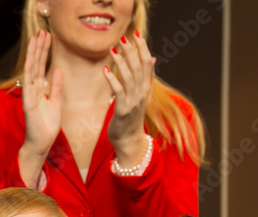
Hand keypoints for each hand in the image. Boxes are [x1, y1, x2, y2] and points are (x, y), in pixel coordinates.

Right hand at [18, 31, 63, 186]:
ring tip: (36, 39)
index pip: (41, 66)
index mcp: (39, 89)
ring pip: (31, 71)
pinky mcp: (28, 104)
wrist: (41, 143)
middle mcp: (32, 90)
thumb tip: (59, 70)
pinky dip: (29, 71)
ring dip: (34, 55)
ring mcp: (29, 96)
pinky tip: (31, 59)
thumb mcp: (55, 102)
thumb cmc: (46, 125)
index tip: (47, 37)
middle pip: (36, 65)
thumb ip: (56, 86)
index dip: (44, 52)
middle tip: (42, 32)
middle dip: (39, 48)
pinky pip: (28, 85)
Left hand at [103, 30, 154, 165]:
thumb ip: (146, 77)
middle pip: (139, 67)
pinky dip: (112, 79)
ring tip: (113, 49)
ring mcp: (134, 101)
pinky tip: (105, 69)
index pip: (147, 63)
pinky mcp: (123, 110)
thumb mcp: (142, 95)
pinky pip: (118, 91)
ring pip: (129, 77)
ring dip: (121, 61)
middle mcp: (143, 93)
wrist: (129, 140)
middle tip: (122, 38)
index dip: (143, 48)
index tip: (136, 34)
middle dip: (131, 51)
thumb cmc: (131, 117)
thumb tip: (152, 58)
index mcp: (147, 88)